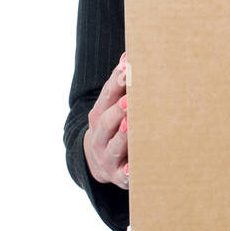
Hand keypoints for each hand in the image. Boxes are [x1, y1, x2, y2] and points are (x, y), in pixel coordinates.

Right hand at [84, 50, 129, 188]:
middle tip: (130, 101)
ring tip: (131, 127)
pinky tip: (133, 169)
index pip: (106, 97)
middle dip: (117, 111)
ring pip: (114, 146)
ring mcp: (107, 156)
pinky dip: (127, 172)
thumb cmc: (112, 126)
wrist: (96, 162)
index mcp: (100, 114)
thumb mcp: (110, 105)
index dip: (116, 84)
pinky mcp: (117, 175)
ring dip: (123, 137)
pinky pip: (122, 175)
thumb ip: (120, 83)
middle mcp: (100, 135)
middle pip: (106, 122)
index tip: (127, 72)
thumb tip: (128, 54)